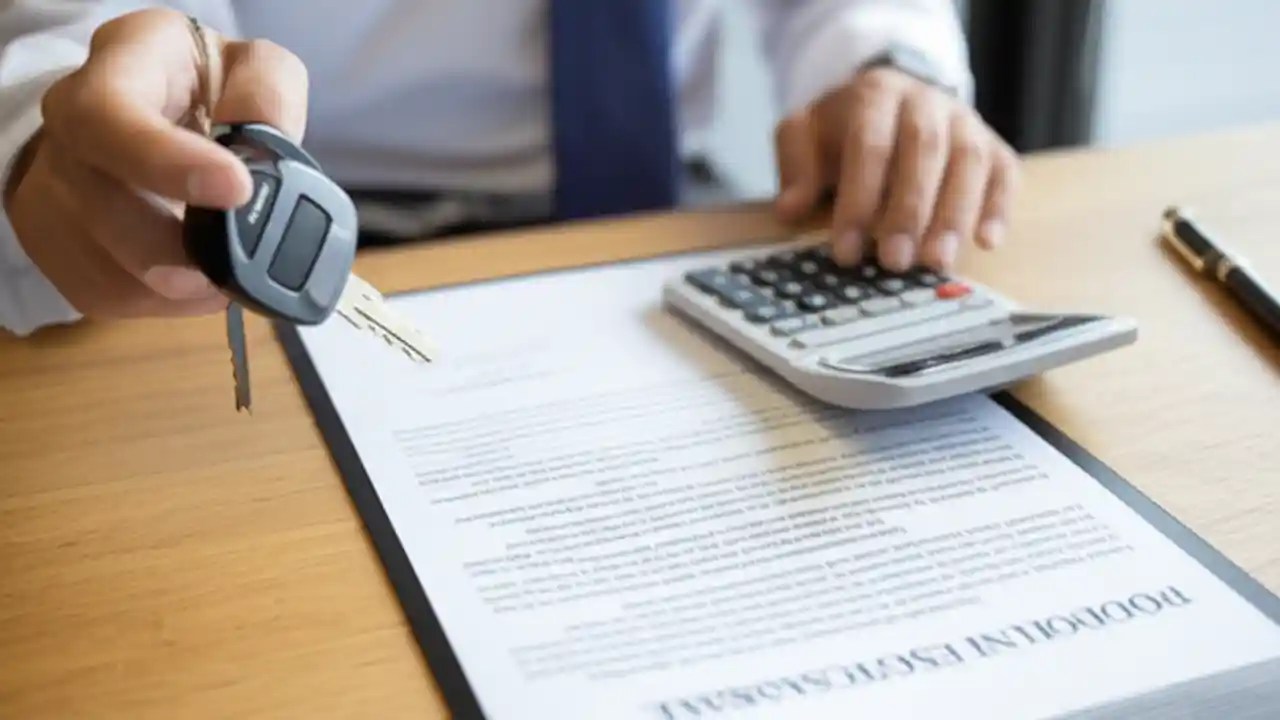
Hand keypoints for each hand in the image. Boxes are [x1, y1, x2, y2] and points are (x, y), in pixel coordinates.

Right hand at [4, 8, 308, 318]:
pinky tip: (198, 283)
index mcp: (121, 64)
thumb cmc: (207, 88)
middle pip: (98, 202)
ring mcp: (53, 187)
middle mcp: (68, 124)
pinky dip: (164, 304)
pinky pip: (107, 294)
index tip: (236, 189)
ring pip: (102, 263)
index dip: (166, 160)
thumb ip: (268, 94)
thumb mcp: (253, 67)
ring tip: (228, 275)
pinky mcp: (57, 245)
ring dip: (177, 287)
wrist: (152, 110)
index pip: (109, 114)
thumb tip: (267, 143)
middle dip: (171, 249)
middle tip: (231, 268)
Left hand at [774, 66, 1019, 271]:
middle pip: (923, 150)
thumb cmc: (845, 128)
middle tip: (894, 261)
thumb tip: (789, 209)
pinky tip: (986, 242)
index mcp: (876, 94)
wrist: (893, 98)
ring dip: (954, 215)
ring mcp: (965, 122)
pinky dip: (998, 207)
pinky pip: (1004, 172)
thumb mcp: (805, 134)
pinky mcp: (993, 146)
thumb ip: (795, 165)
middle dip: (909, 210)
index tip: (846, 251)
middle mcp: (926, 102)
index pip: (869, 145)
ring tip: (937, 262)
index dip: (858, 200)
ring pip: (969, 161)